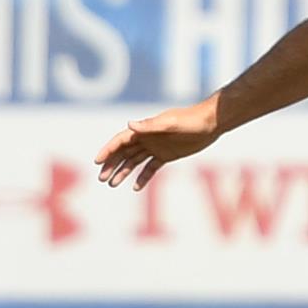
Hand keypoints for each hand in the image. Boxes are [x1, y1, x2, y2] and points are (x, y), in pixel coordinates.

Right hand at [95, 103, 220, 190]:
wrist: (210, 123)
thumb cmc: (190, 120)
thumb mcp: (171, 123)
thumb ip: (150, 125)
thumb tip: (129, 125)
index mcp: (145, 129)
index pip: (121, 140)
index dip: (108, 150)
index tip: (97, 161)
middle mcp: (147, 138)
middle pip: (124, 152)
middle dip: (111, 164)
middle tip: (101, 178)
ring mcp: (156, 147)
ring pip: (134, 160)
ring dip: (123, 171)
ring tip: (112, 184)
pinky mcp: (167, 155)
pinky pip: (150, 167)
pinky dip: (143, 177)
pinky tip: (135, 187)